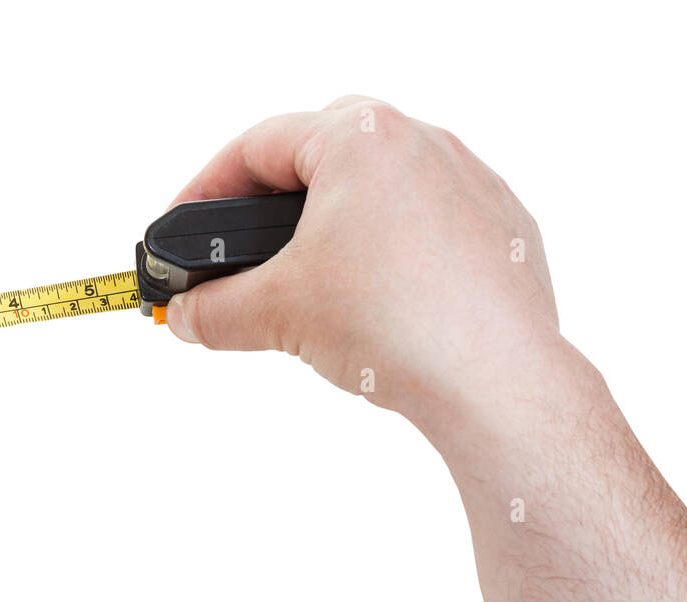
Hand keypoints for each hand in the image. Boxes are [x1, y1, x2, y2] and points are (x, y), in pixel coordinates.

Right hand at [165, 96, 559, 438]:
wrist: (494, 380)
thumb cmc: (397, 323)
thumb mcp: (280, 313)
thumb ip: (217, 309)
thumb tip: (188, 316)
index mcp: (361, 136)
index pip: (258, 146)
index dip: (206, 191)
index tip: (183, 230)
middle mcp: (422, 142)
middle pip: (322, 156)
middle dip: (274, 204)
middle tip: (244, 253)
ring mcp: (471, 183)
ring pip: (381, 191)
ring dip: (336, 230)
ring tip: (310, 287)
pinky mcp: (503, 230)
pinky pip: (429, 228)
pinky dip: (392, 256)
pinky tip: (378, 305)